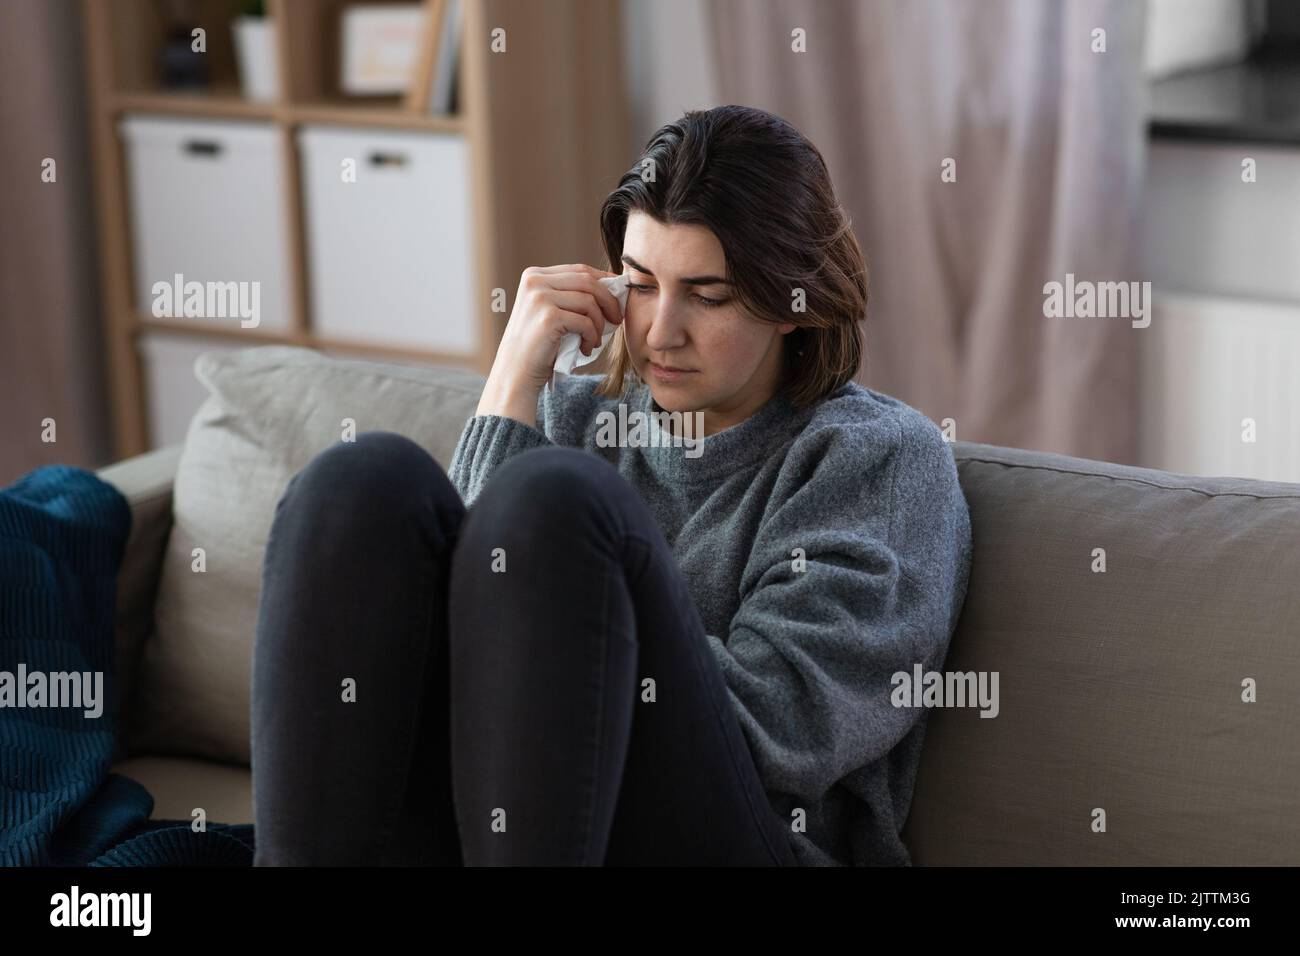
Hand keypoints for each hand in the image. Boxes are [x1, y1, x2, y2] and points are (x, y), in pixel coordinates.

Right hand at [476, 264, 624, 424]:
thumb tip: (613, 285)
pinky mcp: (549, 318)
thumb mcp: (551, 310)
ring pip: (589, 302)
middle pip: (588, 281)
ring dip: (600, 324)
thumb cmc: (538, 344)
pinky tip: (585, 349)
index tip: (618, 298)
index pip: (580, 270)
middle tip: (617, 320)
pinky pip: (586, 322)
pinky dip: (592, 337)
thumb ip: (570, 294)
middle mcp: (535, 281)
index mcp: (535, 275)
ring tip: (594, 341)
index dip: (605, 282)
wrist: (516, 372)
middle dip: (609, 301)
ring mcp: (540, 298)